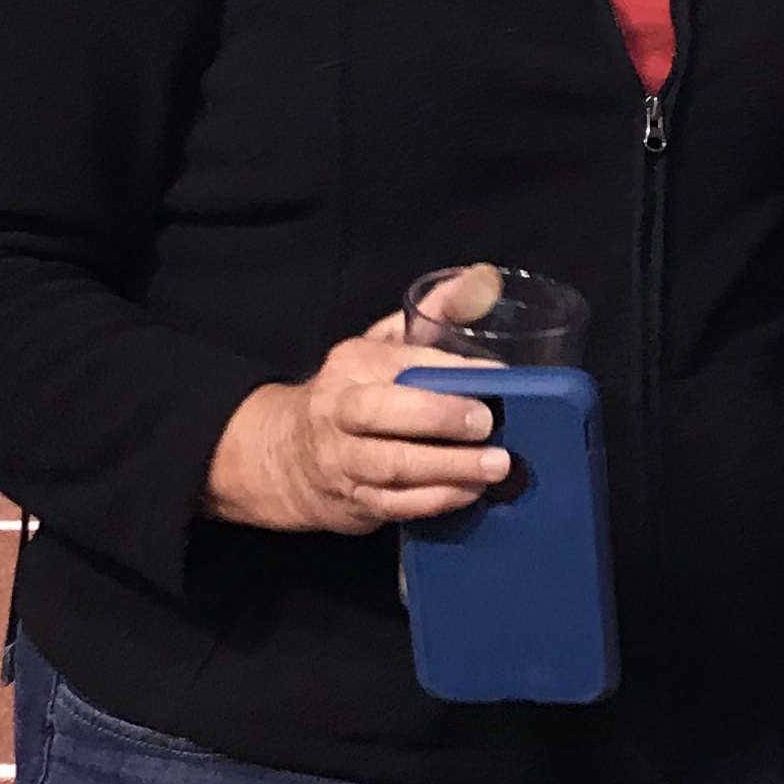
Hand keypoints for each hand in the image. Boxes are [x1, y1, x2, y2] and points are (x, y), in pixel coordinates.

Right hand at [204, 302, 509, 535]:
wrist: (285, 457)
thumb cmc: (353, 394)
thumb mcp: (382, 346)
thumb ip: (436, 313)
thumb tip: (485, 279)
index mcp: (353, 365)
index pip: (402, 360)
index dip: (450, 368)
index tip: (498, 375)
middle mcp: (341, 410)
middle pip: (383, 412)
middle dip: (438, 417)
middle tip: (487, 423)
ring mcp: (344, 460)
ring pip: (393, 465)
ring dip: (448, 467)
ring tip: (495, 466)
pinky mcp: (354, 501)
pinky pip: (397, 504)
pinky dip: (438, 499)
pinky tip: (472, 492)